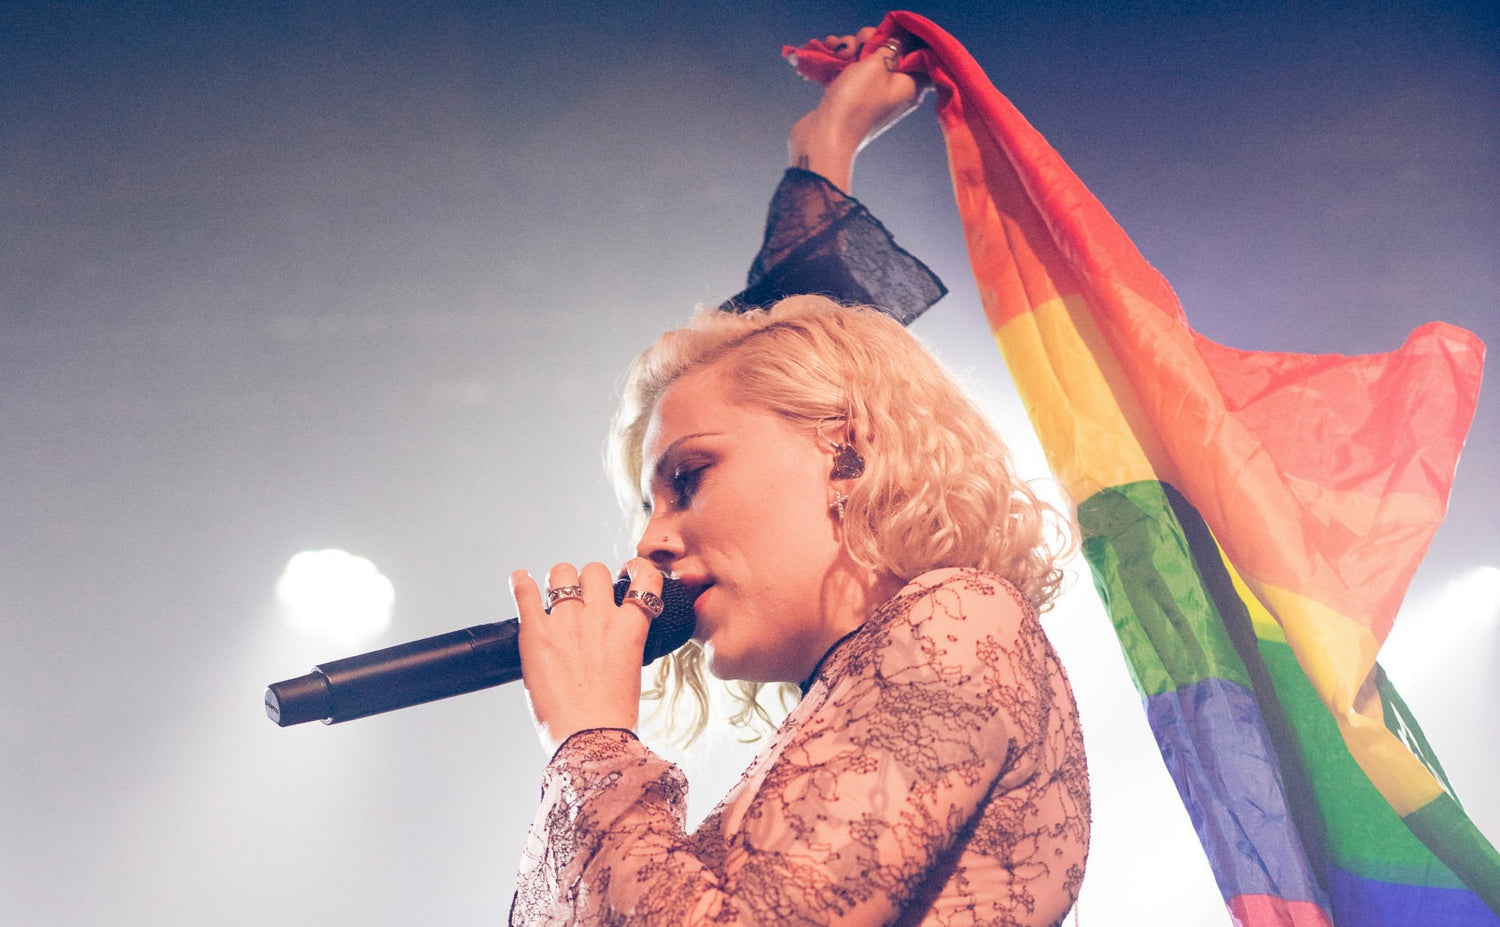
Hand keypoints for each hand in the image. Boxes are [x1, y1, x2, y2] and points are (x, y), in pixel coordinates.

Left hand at [511, 558, 663, 753]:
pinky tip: (520, 579)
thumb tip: (612, 635)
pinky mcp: (536, 633)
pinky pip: (525, 592)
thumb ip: (624, 642)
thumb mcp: (631, 670)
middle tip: (581, 596)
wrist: (589, 739)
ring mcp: (566, 622)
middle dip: (588, 580)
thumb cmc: (612, 716)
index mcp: (630, 628)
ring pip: (562, 572)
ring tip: (554, 593)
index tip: (630, 571)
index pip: (645, 580)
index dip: (637, 570)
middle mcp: (600, 617)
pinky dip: (520, 582)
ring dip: (559, 580)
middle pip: (595, 570)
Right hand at [789, 26, 927, 190]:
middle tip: (858, 45)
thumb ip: (890, 47)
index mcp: (910, 85)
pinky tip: (829, 53)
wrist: (825, 136)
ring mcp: (872, 94)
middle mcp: (895, 90)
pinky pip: (850, 71)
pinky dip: (840, 61)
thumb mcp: (877, 66)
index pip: (918, 54)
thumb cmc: (855, 102)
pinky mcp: (852, 96)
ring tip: (838, 52)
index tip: (887, 33)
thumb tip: (900, 38)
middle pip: (890, 53)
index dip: (904, 39)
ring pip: (866, 59)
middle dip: (870, 41)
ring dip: (851, 49)